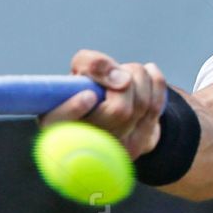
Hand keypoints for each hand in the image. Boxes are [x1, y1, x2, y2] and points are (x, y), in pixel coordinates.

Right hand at [38, 49, 168, 158]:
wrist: (113, 109)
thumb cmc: (88, 86)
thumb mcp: (80, 69)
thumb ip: (90, 64)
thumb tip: (121, 79)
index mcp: (57, 124)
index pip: (59, 123)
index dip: (74, 111)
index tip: (88, 96)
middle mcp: (84, 143)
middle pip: (118, 111)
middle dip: (126, 80)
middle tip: (119, 71)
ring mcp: (113, 148)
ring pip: (140, 106)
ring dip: (138, 77)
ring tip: (127, 73)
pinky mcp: (137, 144)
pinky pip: (155, 107)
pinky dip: (155, 82)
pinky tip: (148, 72)